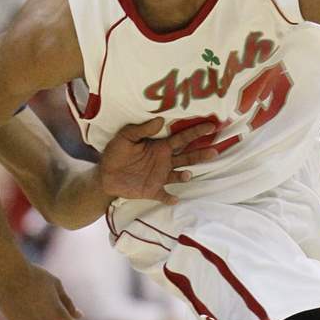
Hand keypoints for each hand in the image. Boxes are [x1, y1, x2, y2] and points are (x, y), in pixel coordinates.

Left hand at [98, 116, 218, 203]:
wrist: (105, 175)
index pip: (182, 138)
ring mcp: (160, 176)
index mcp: (161, 146)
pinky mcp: (153, 190)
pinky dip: (170, 198)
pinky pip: (165, 195)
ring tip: (187, 174)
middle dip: (201, 154)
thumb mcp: (126, 137)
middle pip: (187, 156)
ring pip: (180, 175)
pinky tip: (175, 199)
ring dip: (186, 175)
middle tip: (214, 151)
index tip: (211, 125)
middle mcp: (165, 161)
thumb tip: (160, 120)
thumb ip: (142, 129)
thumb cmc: (115, 153)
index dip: (197, 132)